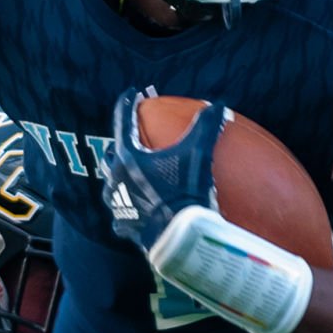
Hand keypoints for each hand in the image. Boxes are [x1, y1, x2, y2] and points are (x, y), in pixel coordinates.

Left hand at [102, 90, 225, 251]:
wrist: (178, 239)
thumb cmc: (185, 193)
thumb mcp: (198, 155)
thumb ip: (206, 127)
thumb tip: (219, 104)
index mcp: (128, 157)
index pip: (123, 121)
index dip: (127, 103)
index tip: (131, 93)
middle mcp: (115, 178)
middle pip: (113, 154)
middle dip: (122, 145)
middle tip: (134, 140)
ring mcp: (117, 204)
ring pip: (112, 185)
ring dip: (121, 178)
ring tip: (133, 177)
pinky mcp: (124, 226)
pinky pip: (122, 213)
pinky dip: (130, 208)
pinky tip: (139, 210)